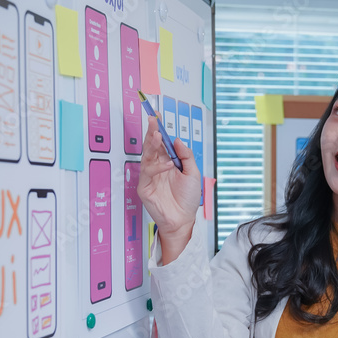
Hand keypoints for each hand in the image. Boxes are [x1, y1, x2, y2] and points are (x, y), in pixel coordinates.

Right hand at [137, 116, 200, 262]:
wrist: (183, 220)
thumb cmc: (187, 199)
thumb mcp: (192, 173)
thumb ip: (186, 155)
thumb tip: (177, 140)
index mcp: (168, 162)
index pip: (161, 143)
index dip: (158, 130)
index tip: (158, 117)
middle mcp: (158, 167)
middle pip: (151, 146)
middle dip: (151, 132)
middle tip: (153, 121)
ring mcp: (150, 176)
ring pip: (147, 156)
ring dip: (151, 145)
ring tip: (157, 136)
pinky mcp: (144, 186)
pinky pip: (147, 172)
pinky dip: (156, 166)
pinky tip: (166, 164)